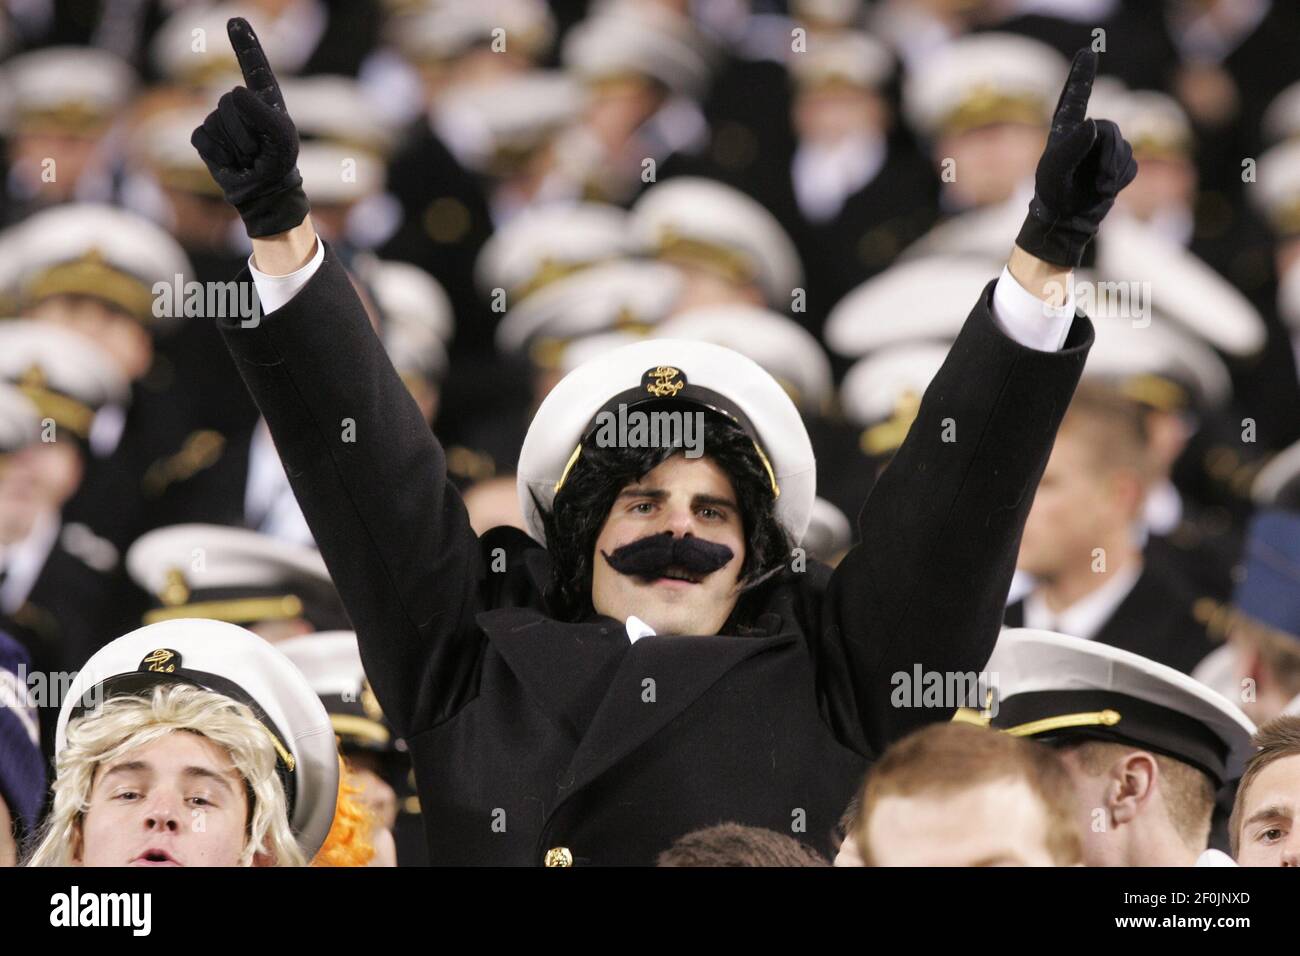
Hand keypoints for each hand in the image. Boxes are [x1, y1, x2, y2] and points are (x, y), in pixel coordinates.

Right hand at [190, 17, 308, 237]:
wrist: (264, 192)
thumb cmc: (278, 162)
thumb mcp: (281, 137)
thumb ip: (262, 112)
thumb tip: (234, 92)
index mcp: (264, 98)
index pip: (254, 66)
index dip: (245, 43)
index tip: (236, 21)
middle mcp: (239, 104)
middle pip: (230, 100)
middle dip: (247, 130)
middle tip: (259, 150)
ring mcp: (219, 118)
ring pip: (217, 120)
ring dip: (236, 145)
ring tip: (248, 157)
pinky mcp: (205, 137)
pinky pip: (203, 137)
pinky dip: (219, 154)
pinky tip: (231, 162)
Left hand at [1014, 49, 1136, 267]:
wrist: (1065, 220)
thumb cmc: (1052, 193)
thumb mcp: (1054, 170)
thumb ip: (1072, 145)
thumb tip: (1094, 123)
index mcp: (1065, 129)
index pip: (1075, 96)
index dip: (1082, 73)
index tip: (1087, 52)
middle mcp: (1086, 134)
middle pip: (1113, 130)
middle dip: (1110, 156)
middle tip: (1098, 180)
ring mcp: (1103, 149)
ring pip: (1125, 149)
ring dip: (1114, 172)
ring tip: (1096, 188)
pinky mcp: (1117, 165)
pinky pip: (1132, 166)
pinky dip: (1121, 180)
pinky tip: (1104, 190)